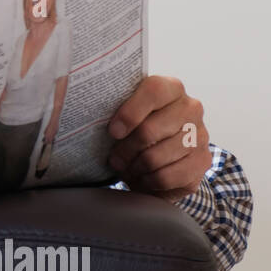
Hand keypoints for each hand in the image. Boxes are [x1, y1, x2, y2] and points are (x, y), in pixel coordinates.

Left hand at [106, 75, 210, 201]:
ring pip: (156, 157)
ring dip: (134, 167)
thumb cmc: (136, 129)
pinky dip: (148, 182)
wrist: (163, 155)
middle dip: (125, 149)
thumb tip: (67, 91)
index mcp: (171, 87)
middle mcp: (191, 108)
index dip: (129, 113)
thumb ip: (110, 102)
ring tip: (127, 167)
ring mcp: (201, 135)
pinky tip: (142, 177)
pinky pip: (167, 177)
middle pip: (149, 130)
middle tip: (114, 158)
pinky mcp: (203, 162)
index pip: (153, 91)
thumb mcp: (125, 112)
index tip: (112, 132)